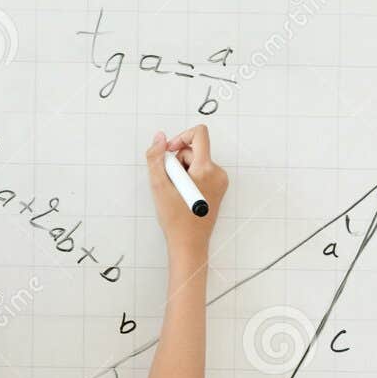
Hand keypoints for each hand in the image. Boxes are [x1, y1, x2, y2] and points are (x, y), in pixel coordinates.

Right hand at [146, 124, 227, 252]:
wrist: (189, 243)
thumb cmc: (176, 219)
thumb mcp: (158, 185)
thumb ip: (156, 157)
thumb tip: (160, 137)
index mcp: (206, 169)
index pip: (199, 134)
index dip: (181, 137)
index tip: (170, 151)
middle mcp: (218, 173)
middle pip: (195, 151)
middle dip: (178, 162)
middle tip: (171, 183)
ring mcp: (220, 181)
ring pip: (197, 162)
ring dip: (183, 172)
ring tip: (177, 192)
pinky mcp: (218, 189)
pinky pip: (202, 173)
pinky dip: (190, 179)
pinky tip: (184, 195)